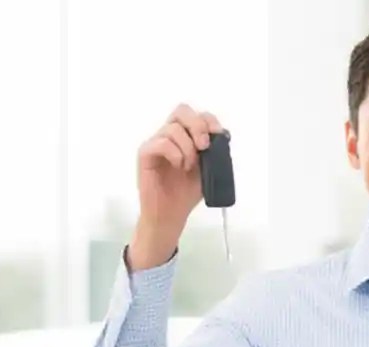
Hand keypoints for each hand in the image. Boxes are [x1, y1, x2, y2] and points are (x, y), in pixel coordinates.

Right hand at [128, 103, 225, 270]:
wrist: (171, 214)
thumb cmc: (186, 192)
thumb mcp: (208, 169)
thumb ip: (215, 151)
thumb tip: (223, 135)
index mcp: (185, 137)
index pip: (196, 114)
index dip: (209, 120)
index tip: (219, 135)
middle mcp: (170, 136)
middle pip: (182, 111)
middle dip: (197, 126)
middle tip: (204, 146)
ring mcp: (156, 143)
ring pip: (172, 128)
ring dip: (187, 148)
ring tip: (188, 166)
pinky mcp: (145, 154)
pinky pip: (161, 143)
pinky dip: (175, 153)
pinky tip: (178, 166)